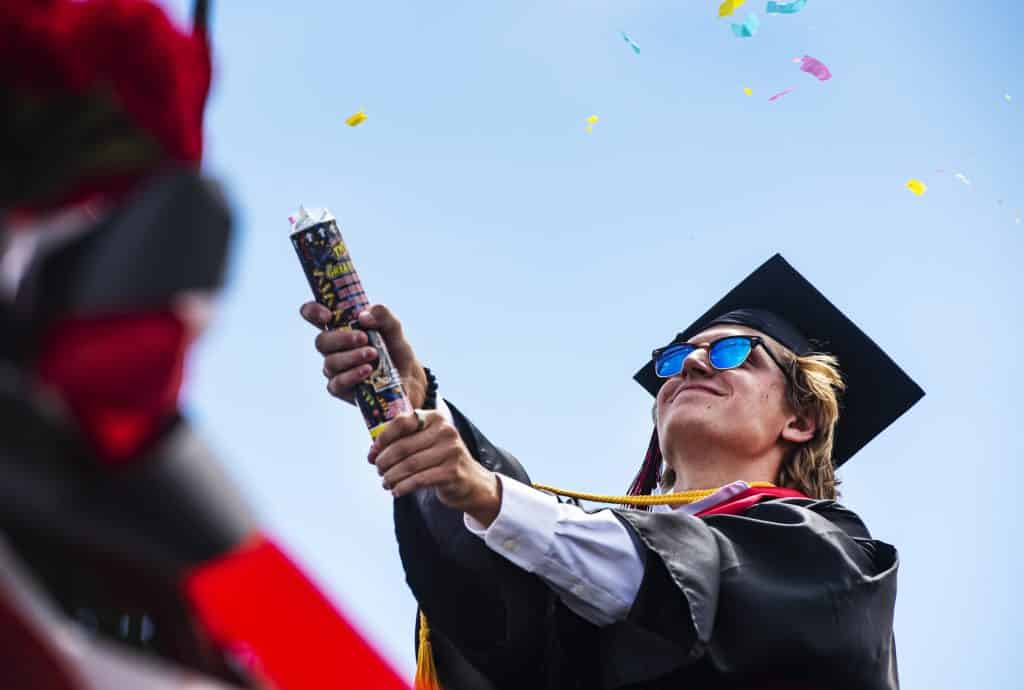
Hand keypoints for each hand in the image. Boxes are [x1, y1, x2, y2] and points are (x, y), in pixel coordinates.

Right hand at [300, 302, 428, 407]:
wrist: (409, 377)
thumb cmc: (394, 349)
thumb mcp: (394, 328)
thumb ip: (382, 316)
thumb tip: (364, 316)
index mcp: (340, 327)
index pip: (315, 316)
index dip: (313, 311)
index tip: (327, 315)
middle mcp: (334, 348)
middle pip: (321, 341)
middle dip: (341, 338)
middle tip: (363, 338)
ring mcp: (336, 369)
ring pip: (330, 363)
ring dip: (351, 357)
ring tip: (373, 354)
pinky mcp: (342, 389)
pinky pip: (337, 384)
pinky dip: (352, 375)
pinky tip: (368, 370)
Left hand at [368, 410, 501, 525]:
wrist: (471, 481)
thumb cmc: (441, 460)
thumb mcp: (426, 443)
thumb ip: (402, 441)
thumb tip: (372, 453)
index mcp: (435, 418)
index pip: (402, 421)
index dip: (383, 438)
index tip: (373, 452)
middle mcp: (445, 431)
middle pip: (403, 446)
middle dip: (384, 461)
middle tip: (378, 470)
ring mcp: (450, 451)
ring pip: (409, 465)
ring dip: (391, 476)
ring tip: (385, 482)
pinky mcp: (452, 472)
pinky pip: (418, 480)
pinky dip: (402, 487)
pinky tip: (396, 491)